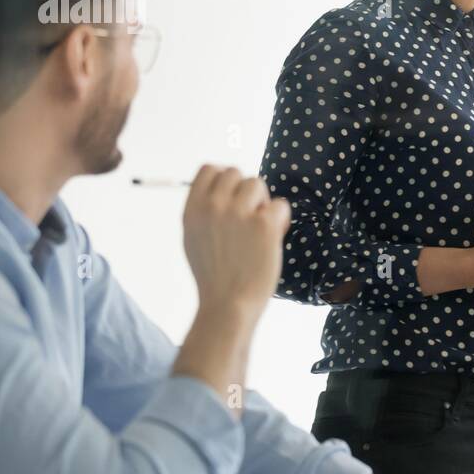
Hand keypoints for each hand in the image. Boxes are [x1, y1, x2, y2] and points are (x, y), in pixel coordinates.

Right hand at [182, 165, 291, 315]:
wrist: (229, 304)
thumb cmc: (214, 276)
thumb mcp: (193, 238)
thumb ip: (204, 211)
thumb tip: (222, 188)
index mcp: (192, 209)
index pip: (209, 169)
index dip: (224, 179)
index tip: (233, 197)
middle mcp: (213, 206)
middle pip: (236, 173)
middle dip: (245, 192)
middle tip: (248, 218)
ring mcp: (238, 213)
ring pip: (258, 184)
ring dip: (262, 203)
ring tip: (259, 229)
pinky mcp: (263, 224)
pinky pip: (280, 204)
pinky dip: (280, 219)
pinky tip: (274, 237)